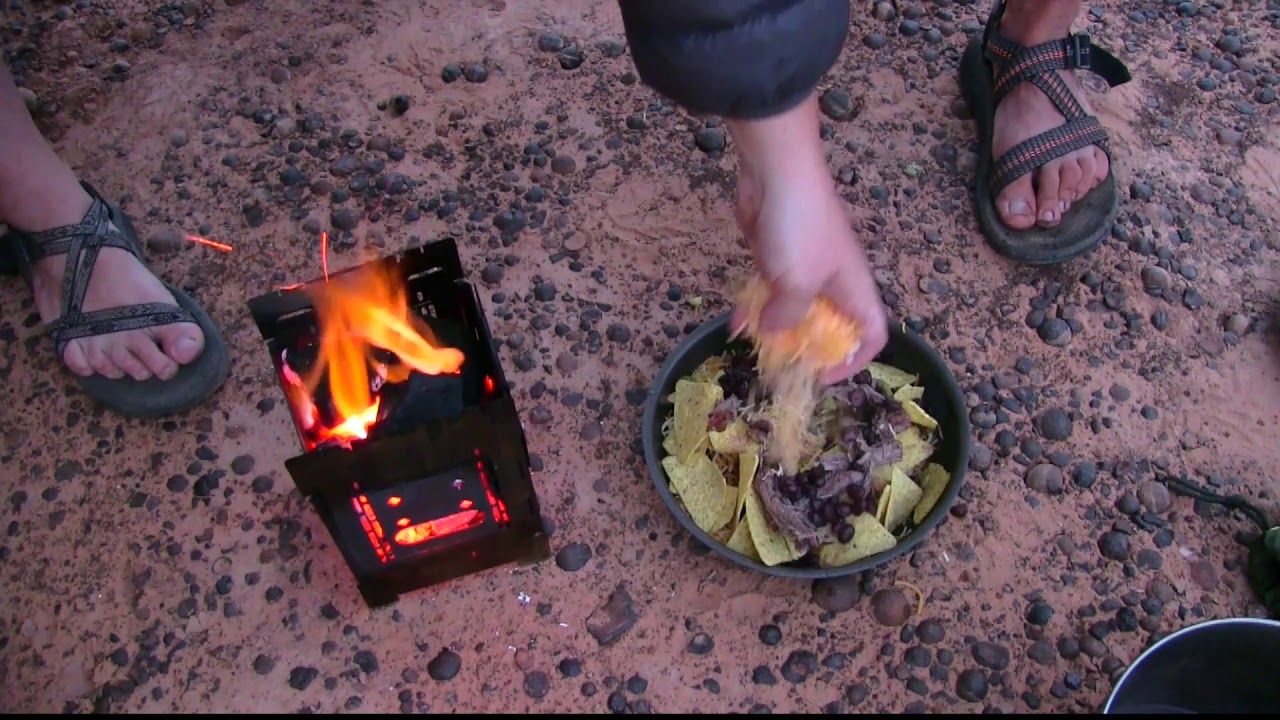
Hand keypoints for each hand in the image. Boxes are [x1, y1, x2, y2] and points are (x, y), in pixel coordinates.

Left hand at [725, 97, 888, 383]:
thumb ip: (788, 316)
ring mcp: (804, 267)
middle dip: (809, 349)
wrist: (776, 172)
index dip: (856, 360)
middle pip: (831, 327)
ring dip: (777, 329)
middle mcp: (834, 282)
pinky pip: (769, 291)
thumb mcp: (797, 282)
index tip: (824, 375)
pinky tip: (734, 324)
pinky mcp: (777, 255)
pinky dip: (754, 307)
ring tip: (756, 349)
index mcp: (853, 289)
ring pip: (795, 310)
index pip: (873, 334)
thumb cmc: (799, 227)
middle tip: (783, 366)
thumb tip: (774, 332)